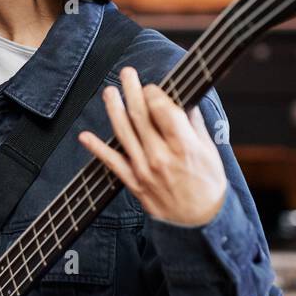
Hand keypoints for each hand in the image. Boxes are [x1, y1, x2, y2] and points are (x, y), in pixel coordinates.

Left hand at [79, 66, 227, 226]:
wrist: (200, 222)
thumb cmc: (208, 184)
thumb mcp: (210, 151)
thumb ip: (194, 125)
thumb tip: (184, 100)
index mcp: (184, 147)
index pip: (163, 110)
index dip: (154, 93)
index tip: (151, 86)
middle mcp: (161, 157)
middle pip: (141, 116)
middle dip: (132, 90)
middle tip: (126, 73)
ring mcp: (145, 170)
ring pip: (124, 133)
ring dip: (114, 109)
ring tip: (109, 91)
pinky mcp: (134, 183)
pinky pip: (112, 163)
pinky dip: (97, 149)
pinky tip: (85, 136)